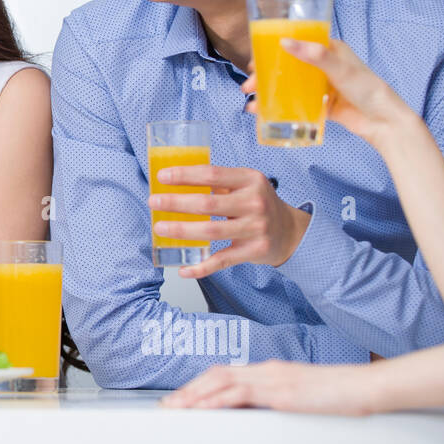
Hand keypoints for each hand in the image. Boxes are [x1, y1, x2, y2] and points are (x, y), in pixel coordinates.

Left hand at [149, 164, 311, 276]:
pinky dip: (201, 267)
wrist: (290, 231)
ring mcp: (256, 227)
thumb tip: (176, 182)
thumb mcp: (245, 185)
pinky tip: (183, 268)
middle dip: (176, 203)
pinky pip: (222, 260)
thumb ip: (219, 183)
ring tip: (160, 227)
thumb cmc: (258, 204)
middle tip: (153, 202)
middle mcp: (255, 202)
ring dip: (181, 230)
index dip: (185, 175)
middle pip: (207, 204)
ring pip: (211, 231)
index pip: (212, 174)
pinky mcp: (255, 250)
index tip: (162, 177)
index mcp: (250, 180)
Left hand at [160, 360, 378, 414]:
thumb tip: (261, 409)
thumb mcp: (304, 395)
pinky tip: (204, 409)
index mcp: (272, 370)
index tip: (184, 396)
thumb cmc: (342, 393)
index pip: (227, 373)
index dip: (201, 384)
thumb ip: (281, 398)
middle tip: (169, 404)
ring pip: (223, 382)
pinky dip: (218, 401)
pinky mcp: (283, 393)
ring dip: (195, 396)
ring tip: (177, 407)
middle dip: (190, 389)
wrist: (367, 386)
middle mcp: (268, 370)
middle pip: (217, 374)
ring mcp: (274, 380)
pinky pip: (242, 395)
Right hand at [240, 38, 411, 148]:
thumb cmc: (367, 89)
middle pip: (286, 67)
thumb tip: (284, 42)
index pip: (295, 44)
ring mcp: (320, 86)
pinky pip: (295, 103)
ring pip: (288, 86)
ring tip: (253, 103)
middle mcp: (322, 66)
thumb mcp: (340, 69)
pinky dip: (279, 107)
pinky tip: (265, 113)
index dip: (272, 50)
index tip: (254, 60)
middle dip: (264, 76)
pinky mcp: (320, 104)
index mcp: (328, 50)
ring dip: (269, 92)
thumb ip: (314, 55)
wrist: (383, 122)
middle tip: (249, 85)